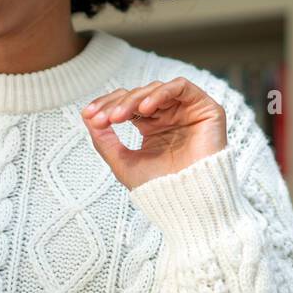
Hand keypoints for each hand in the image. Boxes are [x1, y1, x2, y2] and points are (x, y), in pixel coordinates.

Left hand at [81, 78, 226, 190]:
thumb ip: (105, 141)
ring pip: (156, 88)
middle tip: (103, 118)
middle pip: (139, 95)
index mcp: (152, 126)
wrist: (189, 204)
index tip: (89, 115)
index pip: (127, 104)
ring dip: (134, 99)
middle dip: (117, 103)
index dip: (107, 105)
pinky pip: (182, 87)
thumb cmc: (160, 189)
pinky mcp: (205, 109)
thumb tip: (86, 117)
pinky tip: (145, 108)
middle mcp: (170, 116)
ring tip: (119, 116)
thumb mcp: (123, 163)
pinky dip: (161, 93)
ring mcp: (187, 111)